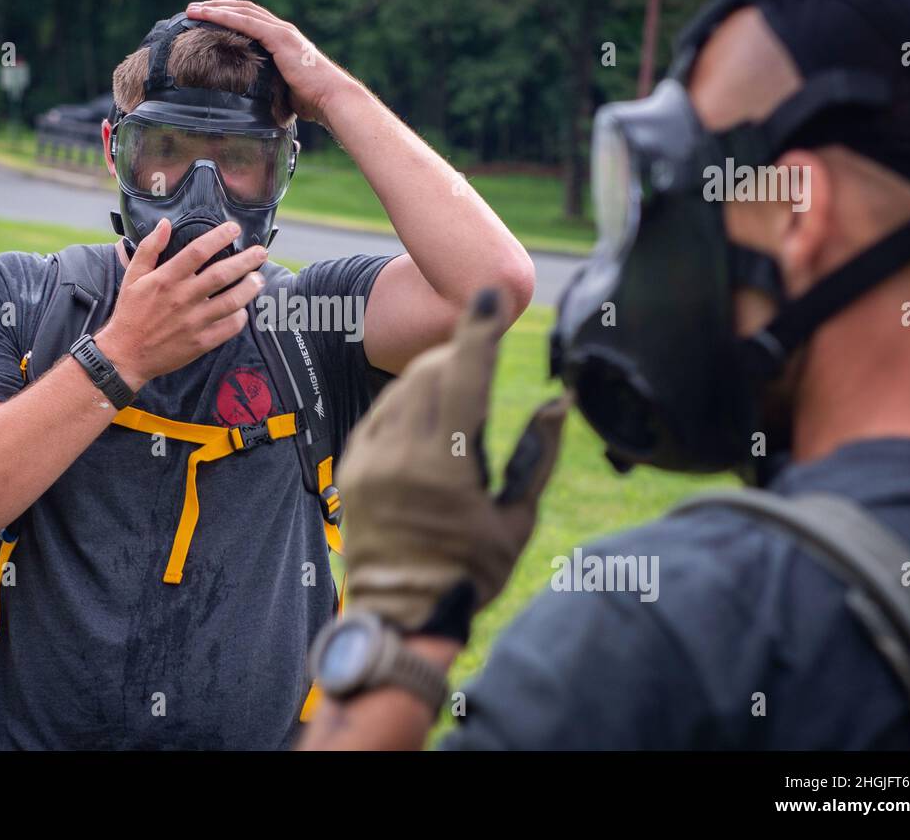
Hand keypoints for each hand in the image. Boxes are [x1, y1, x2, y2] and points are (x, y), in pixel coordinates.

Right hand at [94, 218, 267, 388]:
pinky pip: (229, 327)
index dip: (219, 236)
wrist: (125, 355)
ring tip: (259, 278)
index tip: (234, 228)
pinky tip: (243, 309)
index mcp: (166, 279)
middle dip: (246, 260)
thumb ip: (149, 249)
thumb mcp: (133, 277)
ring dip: (250, 288)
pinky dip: (240, 317)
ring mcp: (193, 321)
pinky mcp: (201, 342)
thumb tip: (165, 224)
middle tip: (261, 252)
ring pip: (231, 301)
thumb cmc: (130, 313)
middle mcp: (182, 298)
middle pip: (222, 274)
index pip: (198, 251)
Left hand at [185, 0, 356, 124]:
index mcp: (283, 41)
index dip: (230, 16)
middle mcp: (282, 31)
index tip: (208, 19)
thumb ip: (270, 87)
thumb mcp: (284, 90)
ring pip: (242, 11)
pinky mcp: (279, 38)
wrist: (331, 99)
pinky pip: (246, 22)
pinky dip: (225, 16)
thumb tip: (255, 102)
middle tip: (194, 9)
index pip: (252, 21)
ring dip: (215, 8)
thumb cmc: (312, 101)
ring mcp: (281, 32)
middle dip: (217, 7)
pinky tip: (207, 14)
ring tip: (193, 9)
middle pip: (244, 10)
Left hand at [337, 288, 570, 635]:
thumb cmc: (471, 572)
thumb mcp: (517, 520)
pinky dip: (405, 405)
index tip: (488, 294)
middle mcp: (400, 457)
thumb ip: (539, 455)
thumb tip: (559, 402)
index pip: (464, 377)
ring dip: (432, 378)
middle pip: (430, 372)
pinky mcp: (350, 468)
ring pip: (401, 389)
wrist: (401, 614)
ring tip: (456, 407)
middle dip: (458, 356)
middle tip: (480, 366)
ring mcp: (368, 461)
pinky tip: (424, 424)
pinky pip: (379, 413)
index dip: (478, 329)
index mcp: (446, 469)